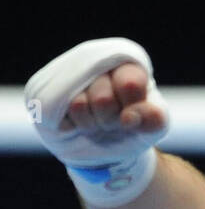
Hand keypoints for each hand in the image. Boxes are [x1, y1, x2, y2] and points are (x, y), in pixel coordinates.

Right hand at [25, 38, 169, 169]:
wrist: (108, 144)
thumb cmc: (133, 128)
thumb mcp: (153, 125)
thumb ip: (153, 118)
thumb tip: (129, 118)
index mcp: (127, 66)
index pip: (130, 83)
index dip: (131, 107)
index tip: (131, 118)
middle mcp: (97, 64)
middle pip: (103, 99)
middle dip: (109, 120)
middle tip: (111, 123)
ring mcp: (70, 77)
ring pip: (79, 106)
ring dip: (90, 124)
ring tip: (94, 123)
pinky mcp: (47, 92)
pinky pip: (58, 115)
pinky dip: (71, 126)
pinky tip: (76, 123)